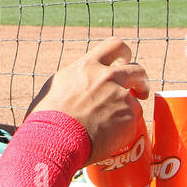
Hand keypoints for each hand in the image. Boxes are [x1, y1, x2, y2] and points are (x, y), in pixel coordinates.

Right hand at [25, 37, 149, 165]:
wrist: (54, 140)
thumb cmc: (46, 117)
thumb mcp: (54, 86)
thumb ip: (73, 79)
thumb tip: (77, 83)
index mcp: (88, 66)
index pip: (115, 46)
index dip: (123, 54)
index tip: (123, 63)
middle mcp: (108, 77)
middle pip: (137, 70)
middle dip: (140, 80)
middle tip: (138, 91)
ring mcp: (121, 97)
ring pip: (135, 101)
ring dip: (128, 110)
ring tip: (115, 125)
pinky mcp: (130, 117)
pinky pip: (134, 121)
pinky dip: (125, 129)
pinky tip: (111, 137)